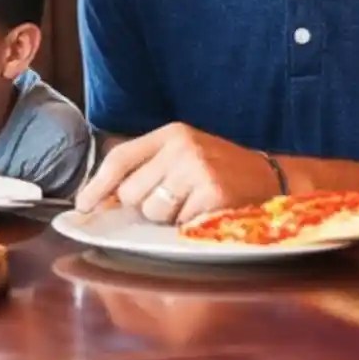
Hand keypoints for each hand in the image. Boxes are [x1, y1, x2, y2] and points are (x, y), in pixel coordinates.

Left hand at [74, 123, 279, 223]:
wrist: (275, 179)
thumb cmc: (219, 171)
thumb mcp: (181, 157)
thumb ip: (145, 171)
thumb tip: (101, 201)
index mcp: (170, 134)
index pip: (120, 158)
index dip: (97, 185)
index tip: (83, 206)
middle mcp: (182, 147)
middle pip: (131, 192)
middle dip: (144, 205)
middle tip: (173, 199)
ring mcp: (198, 169)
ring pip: (152, 211)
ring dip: (167, 217)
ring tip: (192, 204)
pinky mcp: (213, 194)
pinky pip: (178, 224)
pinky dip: (189, 225)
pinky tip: (206, 212)